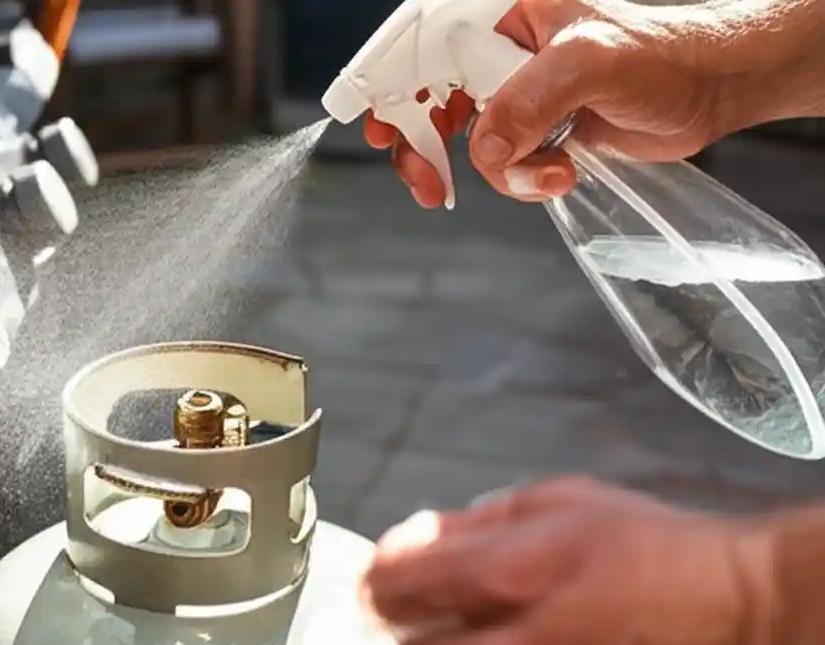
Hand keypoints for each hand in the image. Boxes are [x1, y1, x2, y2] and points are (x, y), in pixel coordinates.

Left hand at [362, 476, 808, 644]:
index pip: (389, 582)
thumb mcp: (563, 504)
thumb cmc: (667, 560)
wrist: (742, 627)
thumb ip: (476, 520)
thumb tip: (421, 535)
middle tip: (435, 600)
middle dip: (411, 618)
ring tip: (475, 637)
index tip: (391, 567)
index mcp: (504, 577)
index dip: (381, 569)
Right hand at [366, 0, 772, 207]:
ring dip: (493, 170)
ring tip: (541, 173)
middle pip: (425, 94)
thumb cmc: (665, 53)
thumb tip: (482, 147)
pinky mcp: (531, 129)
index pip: (421, 38)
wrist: (712, 90)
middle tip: (426, 180)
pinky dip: (519, 181)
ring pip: (460, 139)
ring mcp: (512, 90)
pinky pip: (496, 164)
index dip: (389, 79)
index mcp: (502, 9)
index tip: (377, 124)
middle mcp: (498, 46)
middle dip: (423, 143)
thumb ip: (527, 100)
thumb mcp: (590, 62)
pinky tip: (559, 172)